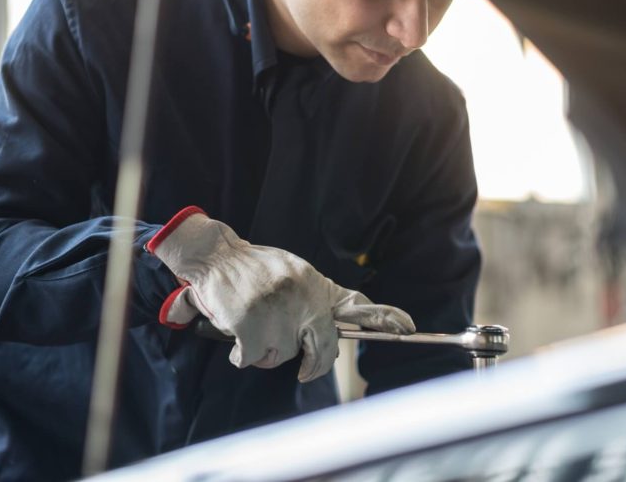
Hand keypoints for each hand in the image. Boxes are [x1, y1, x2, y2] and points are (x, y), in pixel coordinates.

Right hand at [146, 206, 414, 381]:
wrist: (216, 255)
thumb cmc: (254, 269)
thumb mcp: (294, 274)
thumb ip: (315, 298)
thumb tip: (339, 327)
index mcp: (315, 285)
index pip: (357, 304)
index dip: (386, 317)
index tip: (409, 327)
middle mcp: (303, 297)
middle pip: (323, 348)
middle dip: (313, 365)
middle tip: (305, 370)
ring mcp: (278, 311)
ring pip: (282, 356)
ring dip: (265, 351)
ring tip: (252, 328)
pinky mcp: (251, 324)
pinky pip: (252, 357)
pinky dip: (242, 354)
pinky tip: (236, 337)